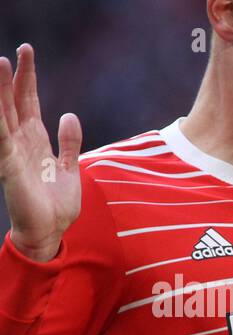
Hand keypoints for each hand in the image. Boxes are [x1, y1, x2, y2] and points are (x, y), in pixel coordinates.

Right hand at [0, 44, 81, 261]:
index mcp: (36, 139)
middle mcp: (21, 141)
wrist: (51, 232)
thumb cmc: (57, 204)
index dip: (28, 77)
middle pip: (15, 101)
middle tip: (20, 49)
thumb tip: (69, 115)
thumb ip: (69, 143)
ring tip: (0, 64)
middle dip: (16, 75)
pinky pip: (1, 138)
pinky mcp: (9, 166)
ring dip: (1, 90)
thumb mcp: (70, 168)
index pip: (29, 100)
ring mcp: (13, 152)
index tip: (27, 52)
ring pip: (4, 114)